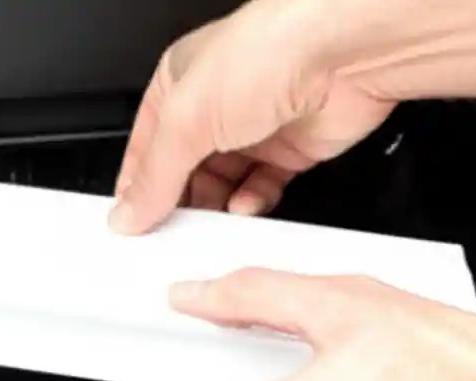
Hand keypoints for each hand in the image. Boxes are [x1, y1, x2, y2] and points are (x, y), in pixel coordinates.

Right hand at [111, 0, 393, 232]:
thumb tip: (129, 213)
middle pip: (183, 172)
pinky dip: (253, 205)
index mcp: (177, 85)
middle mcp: (215, 105)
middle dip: (177, 203)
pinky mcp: (292, 149)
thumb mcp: (185, 119)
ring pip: (223, 185)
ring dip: (215, 209)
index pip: (145, 149)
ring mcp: (255, 127)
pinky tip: (246, 208)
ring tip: (207, 226)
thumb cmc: (268, 52)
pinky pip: (263, 190)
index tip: (132, 225)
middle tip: (169, 233)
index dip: (137, 188)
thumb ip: (154, 175)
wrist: (346, 52)